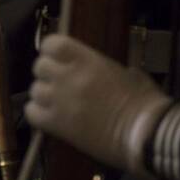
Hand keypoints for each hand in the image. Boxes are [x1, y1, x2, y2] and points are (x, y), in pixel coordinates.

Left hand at [25, 34, 172, 174]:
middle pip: (40, 66)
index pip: (52, 44)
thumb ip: (109, 69)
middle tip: (59, 82)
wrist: (147, 135)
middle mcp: (68, 77)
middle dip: (48, 73)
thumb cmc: (146, 104)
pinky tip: (50, 116)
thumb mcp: (131, 75)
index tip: (57, 56)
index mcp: (87, 61)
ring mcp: (60, 101)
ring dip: (44, 95)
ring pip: (35, 90)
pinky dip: (38, 113)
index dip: (51, 49)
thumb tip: (103, 71)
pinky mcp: (57, 125)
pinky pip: (32, 113)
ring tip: (57, 102)